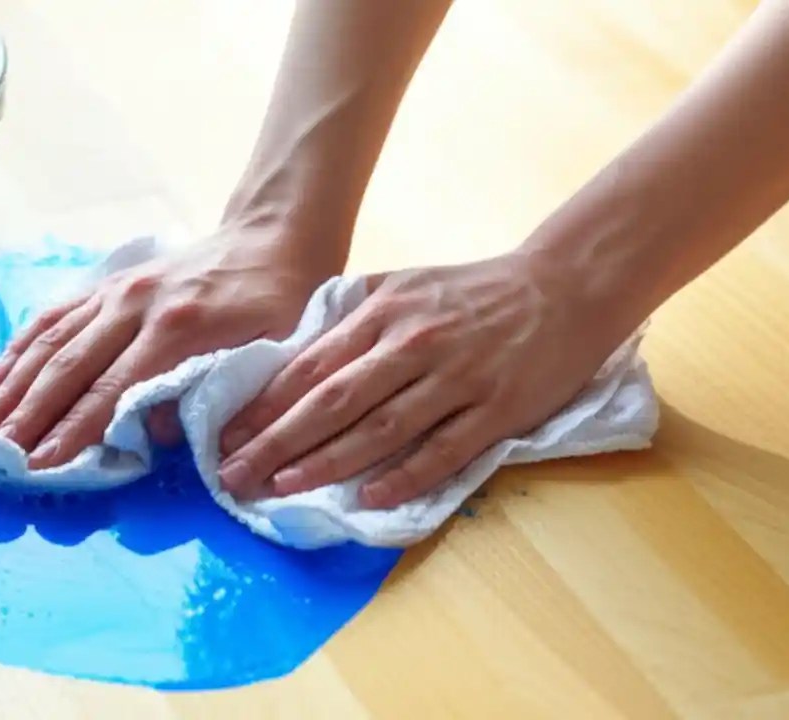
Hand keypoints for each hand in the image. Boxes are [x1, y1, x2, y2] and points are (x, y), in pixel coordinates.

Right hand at [0, 225, 341, 467]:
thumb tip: (153, 435)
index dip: (73, 431)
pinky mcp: (108, 285)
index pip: (112, 389)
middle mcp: (135, 306)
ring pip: (50, 341)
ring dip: (11, 385)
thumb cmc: (278, 306)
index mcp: (177, 328)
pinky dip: (20, 348)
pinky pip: (54, 316)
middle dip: (26, 415)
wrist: (272, 238)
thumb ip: (216, 397)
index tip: (39, 466)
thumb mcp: (267, 355)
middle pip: (68, 367)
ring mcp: (116, 291)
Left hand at [217, 251, 629, 508]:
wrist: (563, 287)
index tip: (225, 437)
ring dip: (326, 464)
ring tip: (281, 489)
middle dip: (275, 442)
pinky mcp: (496, 409)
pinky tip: (367, 499)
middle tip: (233, 475)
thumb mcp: (402, 286)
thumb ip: (350, 318)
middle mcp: (411, 343)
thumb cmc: (471, 292)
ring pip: (379, 430)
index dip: (263, 406)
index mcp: (381, 312)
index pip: (309, 366)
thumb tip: (291, 360)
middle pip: (331, 402)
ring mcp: (456, 378)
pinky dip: (404, 477)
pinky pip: (443, 450)